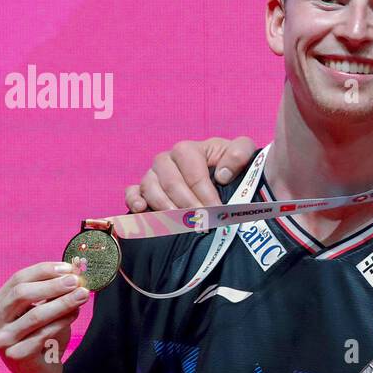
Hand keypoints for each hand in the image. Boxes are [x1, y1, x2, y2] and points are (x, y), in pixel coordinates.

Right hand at [0, 262, 89, 372]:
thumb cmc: (44, 336)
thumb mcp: (47, 310)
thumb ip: (55, 291)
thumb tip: (76, 269)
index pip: (18, 279)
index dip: (44, 270)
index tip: (69, 267)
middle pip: (22, 294)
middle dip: (53, 285)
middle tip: (77, 280)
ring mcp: (1, 339)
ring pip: (35, 314)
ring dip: (62, 302)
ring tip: (83, 294)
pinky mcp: (15, 355)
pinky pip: (44, 333)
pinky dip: (62, 321)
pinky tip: (75, 313)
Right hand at [124, 136, 257, 211]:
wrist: (219, 177)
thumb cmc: (228, 164)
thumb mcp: (241, 152)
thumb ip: (239, 153)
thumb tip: (222, 175)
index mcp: (188, 150)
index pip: (193, 174)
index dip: (206, 194)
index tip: (217, 211)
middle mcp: (166, 160)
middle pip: (171, 183)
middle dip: (188, 205)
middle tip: (202, 223)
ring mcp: (152, 174)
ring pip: (151, 188)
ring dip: (166, 207)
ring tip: (181, 222)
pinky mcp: (142, 188)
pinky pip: (131, 192)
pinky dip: (134, 200)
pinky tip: (142, 210)